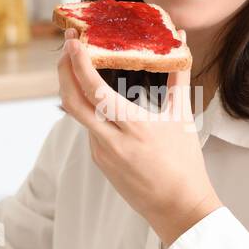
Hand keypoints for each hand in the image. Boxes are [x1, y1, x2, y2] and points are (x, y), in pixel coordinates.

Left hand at [57, 28, 221, 247]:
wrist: (178, 207)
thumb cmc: (184, 163)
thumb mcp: (182, 118)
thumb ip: (178, 78)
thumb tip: (180, 42)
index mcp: (134, 127)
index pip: (95, 91)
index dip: (79, 64)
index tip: (74, 42)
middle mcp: (112, 141)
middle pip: (72, 101)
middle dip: (64, 70)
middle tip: (68, 46)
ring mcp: (102, 153)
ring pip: (78, 114)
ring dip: (74, 88)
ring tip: (79, 65)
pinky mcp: (100, 161)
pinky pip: (89, 129)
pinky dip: (89, 109)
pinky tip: (97, 98)